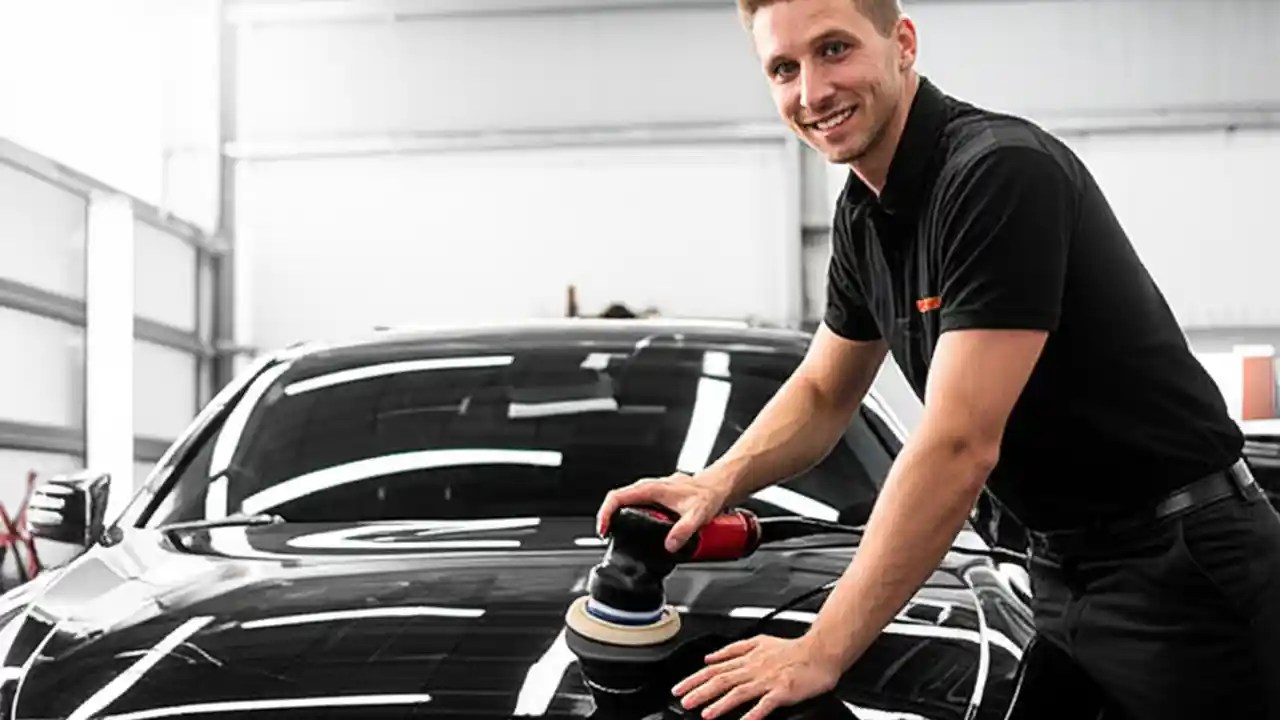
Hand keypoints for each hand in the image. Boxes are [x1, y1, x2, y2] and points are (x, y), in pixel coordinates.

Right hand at [597, 472, 728, 551]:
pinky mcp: (654, 497)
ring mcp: (650, 492)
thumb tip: (670, 545)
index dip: (605, 513)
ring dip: (617, 518)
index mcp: (651, 489)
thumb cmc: (707, 495)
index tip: (604, 529)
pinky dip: (628, 517)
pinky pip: (635, 505)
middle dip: (608, 519)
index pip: (617, 497)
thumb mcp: (698, 515)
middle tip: (608, 537)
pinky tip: (633, 530)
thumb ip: (684, 530)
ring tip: (617, 536)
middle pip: (617, 501)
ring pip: (625, 503)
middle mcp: (648, 487)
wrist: (716, 486)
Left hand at [671, 634, 842, 719]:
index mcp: (746, 658)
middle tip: (684, 702)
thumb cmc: (792, 649)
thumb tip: (710, 657)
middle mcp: (753, 668)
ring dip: (721, 704)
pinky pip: (765, 703)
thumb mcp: (758, 641)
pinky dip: (753, 713)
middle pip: (721, 680)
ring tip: (706, 714)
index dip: (694, 679)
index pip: (713, 668)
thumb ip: (732, 650)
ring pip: (739, 692)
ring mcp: (767, 680)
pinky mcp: (782, 691)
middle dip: (700, 692)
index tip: (678, 689)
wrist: (820, 652)